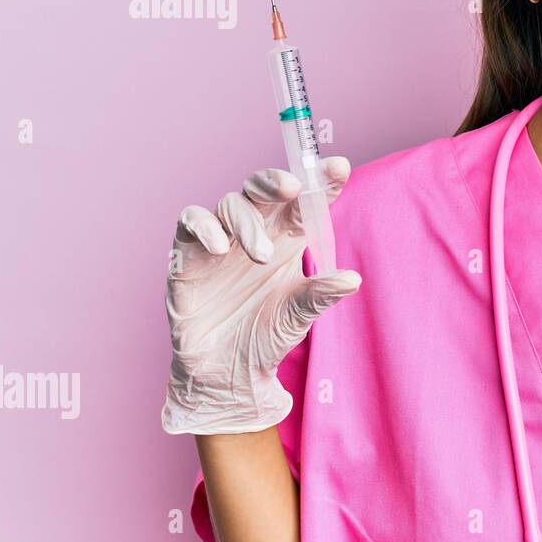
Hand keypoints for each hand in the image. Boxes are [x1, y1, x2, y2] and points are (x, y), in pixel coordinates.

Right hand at [161, 157, 360, 434]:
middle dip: (277, 181)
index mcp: (288, 241)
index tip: (339, 167)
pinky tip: (218, 248)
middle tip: (293, 187)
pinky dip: (204, 226)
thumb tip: (352, 279)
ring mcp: (221, 240)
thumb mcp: (298, 317)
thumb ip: (320, 294)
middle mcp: (256, 232)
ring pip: (230, 203)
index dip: (321, 181)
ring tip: (261, 255)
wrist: (225, 373)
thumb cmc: (265, 338)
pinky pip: (190, 222)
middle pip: (264, 189)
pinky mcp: (188, 255)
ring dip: (247, 221)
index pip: (306, 202)